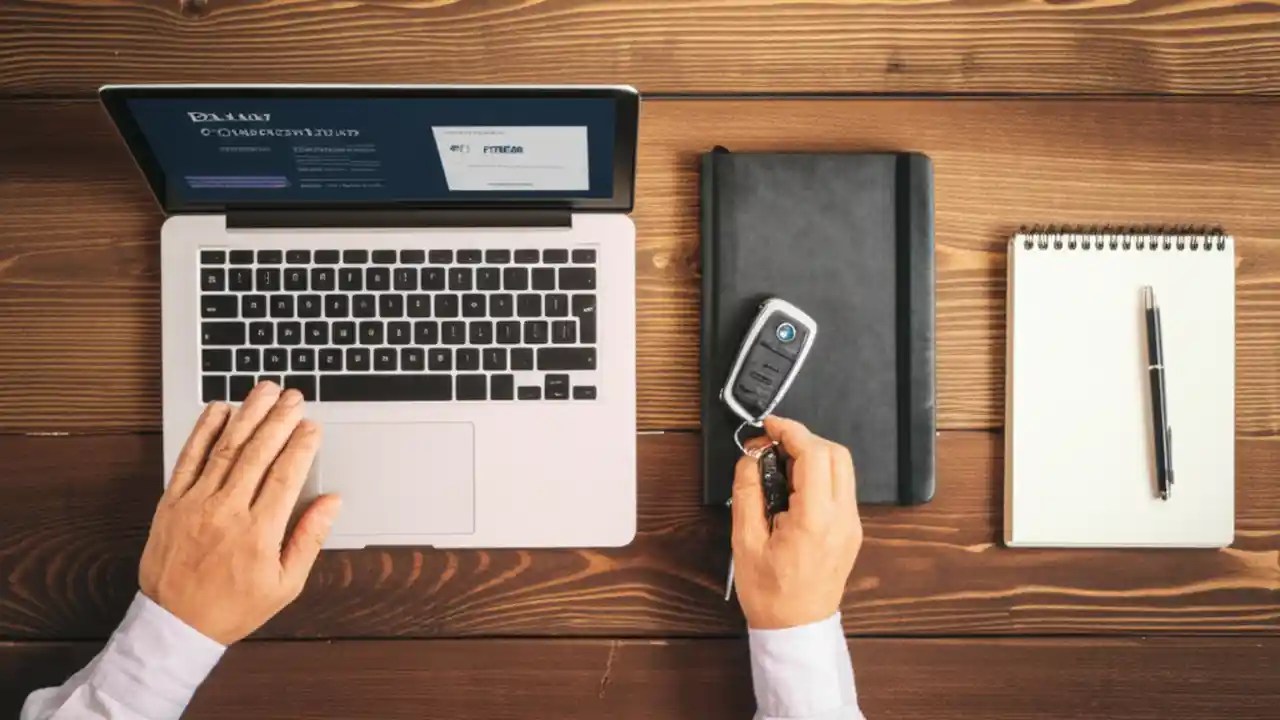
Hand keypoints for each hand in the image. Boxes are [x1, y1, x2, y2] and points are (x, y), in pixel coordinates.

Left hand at [139, 382, 341, 644]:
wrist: (175, 624)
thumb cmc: (233, 607)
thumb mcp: (286, 584)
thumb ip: (310, 538)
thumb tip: (332, 502)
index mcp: (259, 532)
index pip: (286, 475)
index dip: (302, 445)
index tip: (313, 427)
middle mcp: (226, 511)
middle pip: (258, 452)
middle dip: (279, 419)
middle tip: (294, 397)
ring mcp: (195, 503)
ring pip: (226, 447)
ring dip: (247, 415)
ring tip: (264, 391)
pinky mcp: (171, 502)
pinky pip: (189, 458)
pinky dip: (204, 430)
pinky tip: (219, 410)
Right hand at [731, 416, 861, 629]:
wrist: (797, 628)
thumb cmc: (769, 592)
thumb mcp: (744, 541)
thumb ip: (748, 491)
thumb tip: (751, 456)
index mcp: (815, 520)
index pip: (814, 455)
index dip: (791, 431)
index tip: (768, 426)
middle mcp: (842, 518)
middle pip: (836, 453)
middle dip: (804, 439)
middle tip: (772, 445)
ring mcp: (852, 524)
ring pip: (843, 468)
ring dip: (813, 455)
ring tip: (779, 467)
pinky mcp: (852, 529)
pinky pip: (841, 487)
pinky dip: (820, 474)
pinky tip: (793, 488)